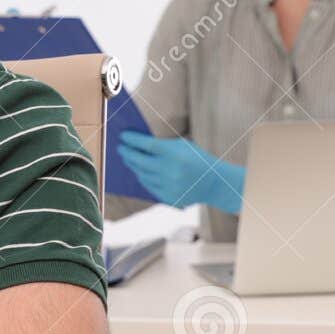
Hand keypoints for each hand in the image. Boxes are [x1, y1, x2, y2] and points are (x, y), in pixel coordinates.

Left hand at [117, 131, 244, 213]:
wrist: (214, 183)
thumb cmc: (198, 159)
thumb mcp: (184, 146)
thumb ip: (163, 144)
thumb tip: (137, 142)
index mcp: (175, 153)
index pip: (146, 145)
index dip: (132, 140)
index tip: (123, 136)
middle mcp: (169, 170)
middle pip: (139, 160)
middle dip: (127, 153)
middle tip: (120, 148)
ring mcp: (168, 185)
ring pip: (141, 174)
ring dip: (132, 165)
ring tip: (128, 158)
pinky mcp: (167, 196)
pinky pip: (148, 185)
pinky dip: (142, 177)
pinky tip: (139, 171)